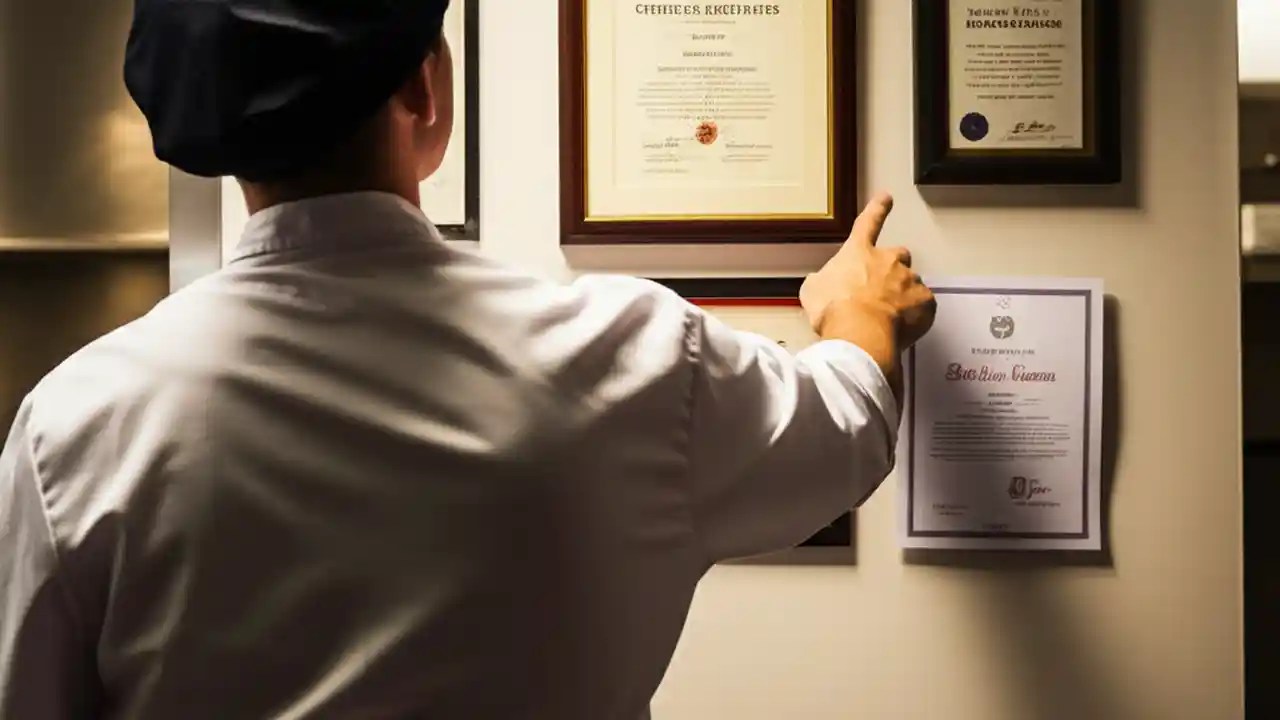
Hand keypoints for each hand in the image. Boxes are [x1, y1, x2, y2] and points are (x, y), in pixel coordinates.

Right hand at [800, 192, 936, 402]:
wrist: (858, 332)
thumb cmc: (834, 309)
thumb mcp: (813, 290)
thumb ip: (822, 280)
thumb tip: (822, 283)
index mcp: (859, 252)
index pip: (869, 223)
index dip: (877, 209)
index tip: (886, 198)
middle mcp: (888, 260)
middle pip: (898, 255)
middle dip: (892, 268)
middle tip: (880, 290)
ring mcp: (909, 280)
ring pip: (911, 283)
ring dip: (902, 296)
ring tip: (887, 318)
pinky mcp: (925, 302)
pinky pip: (924, 306)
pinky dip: (915, 315)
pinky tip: (901, 327)